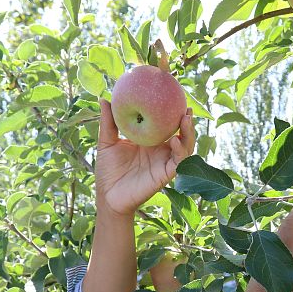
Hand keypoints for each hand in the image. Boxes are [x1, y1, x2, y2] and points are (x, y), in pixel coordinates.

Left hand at [94, 97, 194, 218]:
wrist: (108, 195)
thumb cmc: (108, 170)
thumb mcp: (107, 142)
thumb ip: (108, 122)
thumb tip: (104, 99)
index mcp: (150, 141)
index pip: (166, 124)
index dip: (173, 112)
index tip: (175, 96)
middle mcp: (161, 151)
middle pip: (181, 134)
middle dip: (187, 121)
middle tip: (187, 107)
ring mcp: (164, 162)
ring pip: (185, 147)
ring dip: (188, 134)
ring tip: (185, 119)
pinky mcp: (165, 175)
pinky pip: (177, 162)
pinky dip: (179, 151)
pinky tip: (173, 140)